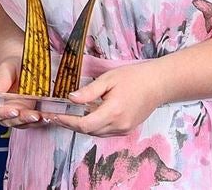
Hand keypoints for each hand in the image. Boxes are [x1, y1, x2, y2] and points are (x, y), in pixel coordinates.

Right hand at [0, 56, 48, 127]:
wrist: (21, 66)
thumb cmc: (10, 66)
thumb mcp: (5, 68)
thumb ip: (1, 79)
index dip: (3, 114)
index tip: (14, 111)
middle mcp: (2, 113)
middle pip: (10, 121)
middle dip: (23, 119)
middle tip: (34, 115)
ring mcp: (16, 116)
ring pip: (24, 124)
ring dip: (35, 122)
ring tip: (46, 117)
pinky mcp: (29, 116)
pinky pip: (35, 121)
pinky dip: (43, 120)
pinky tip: (51, 116)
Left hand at [46, 60, 165, 136]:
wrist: (158, 84)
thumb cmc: (133, 77)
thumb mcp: (108, 79)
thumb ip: (89, 91)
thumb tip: (71, 99)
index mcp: (113, 112)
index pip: (84, 124)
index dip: (67, 122)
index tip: (54, 115)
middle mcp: (118, 125)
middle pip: (88, 131)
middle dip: (71, 125)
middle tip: (56, 116)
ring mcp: (124, 129)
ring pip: (96, 133)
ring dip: (81, 127)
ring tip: (68, 116)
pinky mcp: (127, 129)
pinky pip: (105, 132)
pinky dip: (93, 126)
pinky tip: (86, 116)